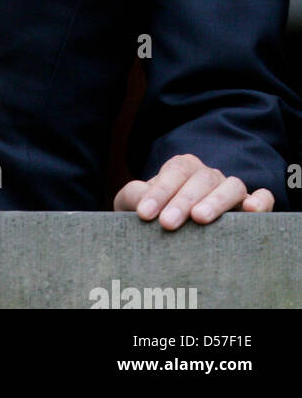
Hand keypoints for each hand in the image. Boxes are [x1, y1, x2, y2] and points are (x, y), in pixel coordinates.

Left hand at [114, 153, 273, 228]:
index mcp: (182, 167)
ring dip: (216, 201)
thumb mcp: (136, 203)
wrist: (174, 230)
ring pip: (231, 186)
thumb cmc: (155, 214)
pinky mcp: (252, 207)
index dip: (159, 191)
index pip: (174, 171)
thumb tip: (141, 202)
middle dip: (182, 201)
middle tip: (167, 223)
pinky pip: (263, 197)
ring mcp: (231, 190)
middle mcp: (208, 176)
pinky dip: (260, 201)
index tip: (144, 214)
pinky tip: (251, 210)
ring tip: (200, 218)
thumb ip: (133, 196)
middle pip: (201, 179)